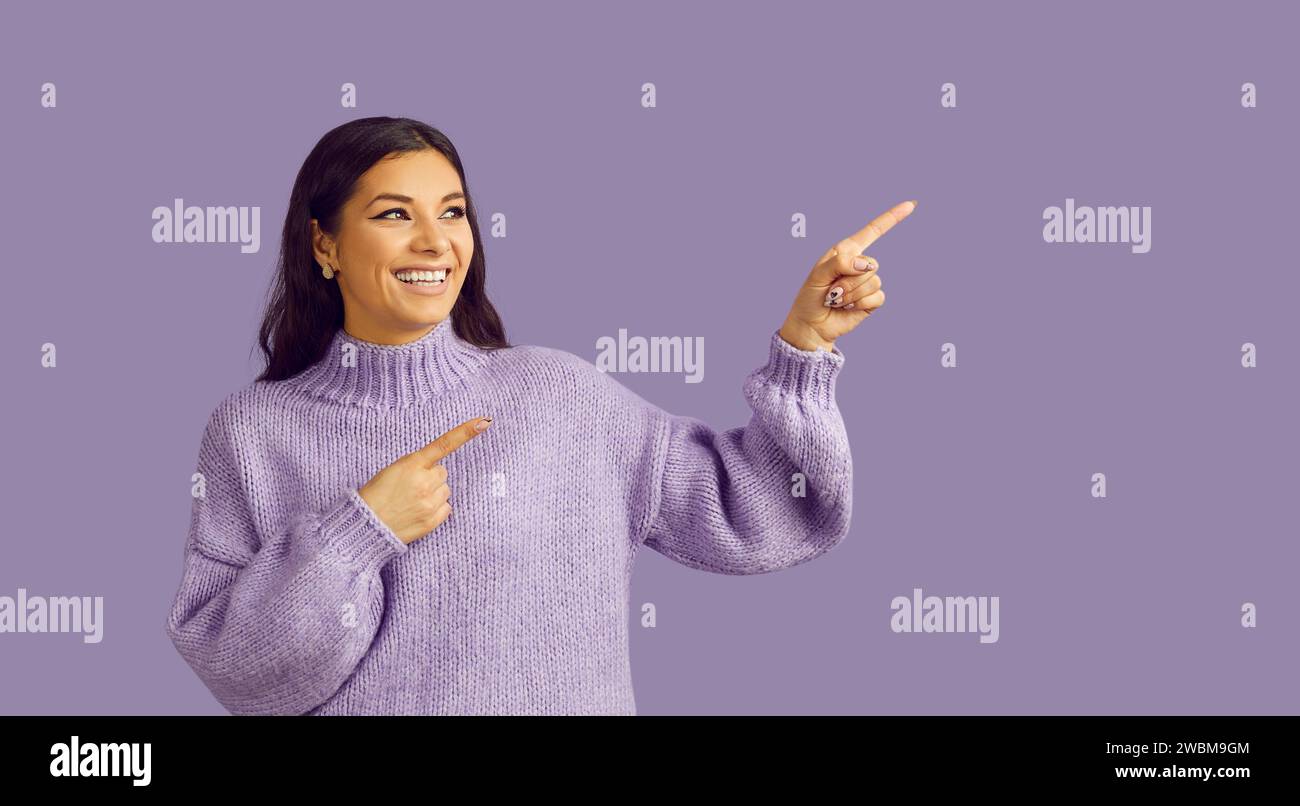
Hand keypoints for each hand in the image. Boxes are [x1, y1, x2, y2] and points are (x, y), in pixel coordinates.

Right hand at [358, 417, 492, 544]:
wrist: (366, 526)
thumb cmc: (375, 495)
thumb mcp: (391, 470)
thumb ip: (416, 466)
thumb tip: (437, 471)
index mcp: (412, 465)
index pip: (443, 444)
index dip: (465, 432)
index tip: (483, 422)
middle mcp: (424, 482)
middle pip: (442, 472)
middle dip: (431, 478)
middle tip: (411, 487)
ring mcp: (430, 503)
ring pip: (445, 490)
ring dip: (434, 493)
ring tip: (412, 501)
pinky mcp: (433, 521)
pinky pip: (446, 508)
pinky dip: (436, 509)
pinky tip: (418, 512)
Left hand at [778, 199, 916, 352]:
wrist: (812, 324)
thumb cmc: (811, 297)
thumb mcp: (818, 275)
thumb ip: (840, 263)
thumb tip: (868, 264)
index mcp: (846, 250)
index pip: (873, 230)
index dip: (892, 217)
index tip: (911, 204)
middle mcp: (860, 264)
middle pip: (871, 264)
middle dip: (849, 280)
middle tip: (832, 291)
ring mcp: (868, 281)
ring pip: (873, 281)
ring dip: (852, 294)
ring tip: (837, 300)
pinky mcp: (872, 299)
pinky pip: (877, 297)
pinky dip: (860, 304)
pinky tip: (848, 307)